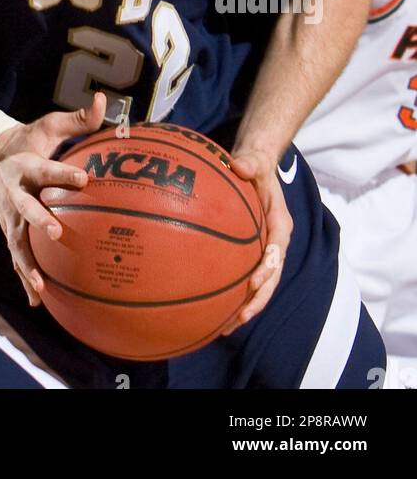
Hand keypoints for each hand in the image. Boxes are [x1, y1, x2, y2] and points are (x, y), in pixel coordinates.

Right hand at [0, 92, 105, 305]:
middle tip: (57, 231)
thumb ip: (78, 119)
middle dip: (39, 220)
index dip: (63, 174)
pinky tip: (37, 302)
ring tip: (41, 286)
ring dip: (27, 264)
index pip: (45, 169)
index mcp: (25, 166)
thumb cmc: (31, 141)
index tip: (84, 178)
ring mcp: (9, 216)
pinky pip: (17, 257)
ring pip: (17, 242)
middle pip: (25, 209)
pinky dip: (25, 279)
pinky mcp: (10, 231)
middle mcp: (14, 194)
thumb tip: (103, 100)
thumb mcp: (50, 126)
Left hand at [219, 147, 292, 334]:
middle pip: (269, 278)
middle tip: (238, 320)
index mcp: (280, 225)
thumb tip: (238, 165)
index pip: (277, 252)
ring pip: (256, 285)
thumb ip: (250, 163)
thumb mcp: (256, 161)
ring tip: (223, 328)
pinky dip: (229, 293)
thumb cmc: (256, 165)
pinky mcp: (247, 253)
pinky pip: (240, 275)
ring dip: (243, 306)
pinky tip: (209, 308)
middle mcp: (274, 243)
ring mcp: (261, 250)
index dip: (267, 270)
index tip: (253, 284)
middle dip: (256, 302)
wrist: (255, 166)